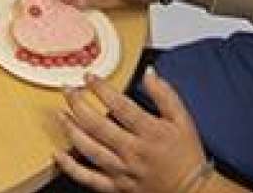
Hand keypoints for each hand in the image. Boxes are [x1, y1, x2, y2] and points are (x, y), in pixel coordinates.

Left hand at [56, 70, 210, 192]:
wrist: (194, 192)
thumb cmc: (187, 156)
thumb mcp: (183, 120)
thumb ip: (165, 94)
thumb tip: (149, 73)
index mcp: (151, 133)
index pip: (121, 106)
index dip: (101, 89)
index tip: (89, 77)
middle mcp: (134, 152)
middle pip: (98, 125)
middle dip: (78, 104)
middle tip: (67, 90)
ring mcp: (123, 171)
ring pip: (89, 149)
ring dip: (71, 129)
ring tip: (60, 113)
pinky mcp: (117, 187)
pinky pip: (88, 178)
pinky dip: (70, 167)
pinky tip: (58, 153)